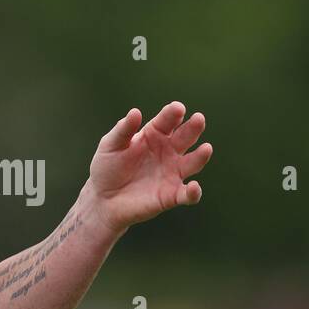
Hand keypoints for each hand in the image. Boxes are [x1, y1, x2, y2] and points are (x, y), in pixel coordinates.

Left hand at [87, 102, 211, 233]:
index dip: (173, 114)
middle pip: (185, 137)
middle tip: (198, 119)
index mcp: (154, 135)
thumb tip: (135, 112)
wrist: (102, 199)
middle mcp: (168, 152)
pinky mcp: (171, 196)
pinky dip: (193, 192)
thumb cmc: (107, 168)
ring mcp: (172, 173)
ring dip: (201, 156)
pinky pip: (187, 195)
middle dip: (193, 128)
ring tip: (206, 148)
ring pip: (193, 163)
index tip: (178, 108)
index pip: (167, 121)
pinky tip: (194, 188)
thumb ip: (123, 130)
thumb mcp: (110, 145)